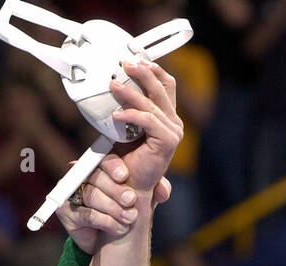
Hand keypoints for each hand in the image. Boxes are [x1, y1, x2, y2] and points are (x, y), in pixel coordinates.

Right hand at [56, 153, 173, 252]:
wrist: (105, 239)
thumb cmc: (124, 210)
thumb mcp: (143, 197)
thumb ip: (154, 189)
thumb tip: (164, 191)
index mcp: (100, 165)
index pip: (103, 159)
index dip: (113, 166)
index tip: (124, 176)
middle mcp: (82, 175)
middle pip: (96, 176)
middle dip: (116, 191)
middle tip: (131, 201)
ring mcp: (70, 192)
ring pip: (92, 195)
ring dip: (113, 209)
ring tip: (129, 219)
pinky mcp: (64, 211)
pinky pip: (87, 214)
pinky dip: (106, 222)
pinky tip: (120, 228)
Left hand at [108, 60, 183, 193]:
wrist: (130, 186)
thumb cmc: (126, 159)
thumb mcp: (124, 127)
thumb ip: (125, 108)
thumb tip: (112, 84)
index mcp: (166, 116)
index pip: (166, 85)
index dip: (154, 69)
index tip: (137, 58)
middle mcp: (173, 122)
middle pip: (162, 88)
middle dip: (143, 73)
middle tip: (125, 64)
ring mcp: (173, 131)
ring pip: (151, 104)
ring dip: (130, 92)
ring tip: (113, 86)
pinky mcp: (167, 142)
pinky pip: (148, 121)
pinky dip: (131, 115)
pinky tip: (115, 115)